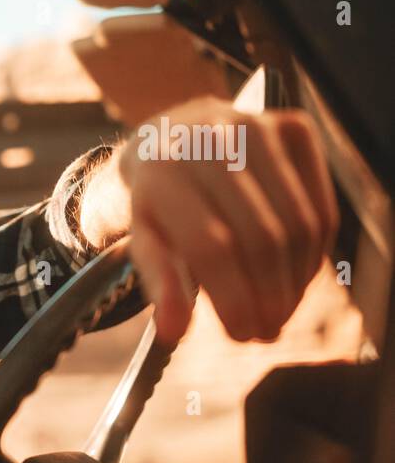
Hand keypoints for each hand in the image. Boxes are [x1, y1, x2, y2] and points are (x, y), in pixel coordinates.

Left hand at [110, 96, 337, 344]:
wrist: (169, 136)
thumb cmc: (155, 200)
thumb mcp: (142, 238)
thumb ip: (159, 282)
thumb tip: (173, 331)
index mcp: (161, 170)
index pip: (212, 245)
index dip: (233, 297)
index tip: (242, 334)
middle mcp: (211, 140)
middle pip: (261, 238)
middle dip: (269, 296)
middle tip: (266, 331)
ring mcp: (258, 128)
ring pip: (297, 225)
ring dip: (295, 281)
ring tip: (279, 311)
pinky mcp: (294, 129)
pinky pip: (319, 207)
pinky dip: (313, 253)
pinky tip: (295, 279)